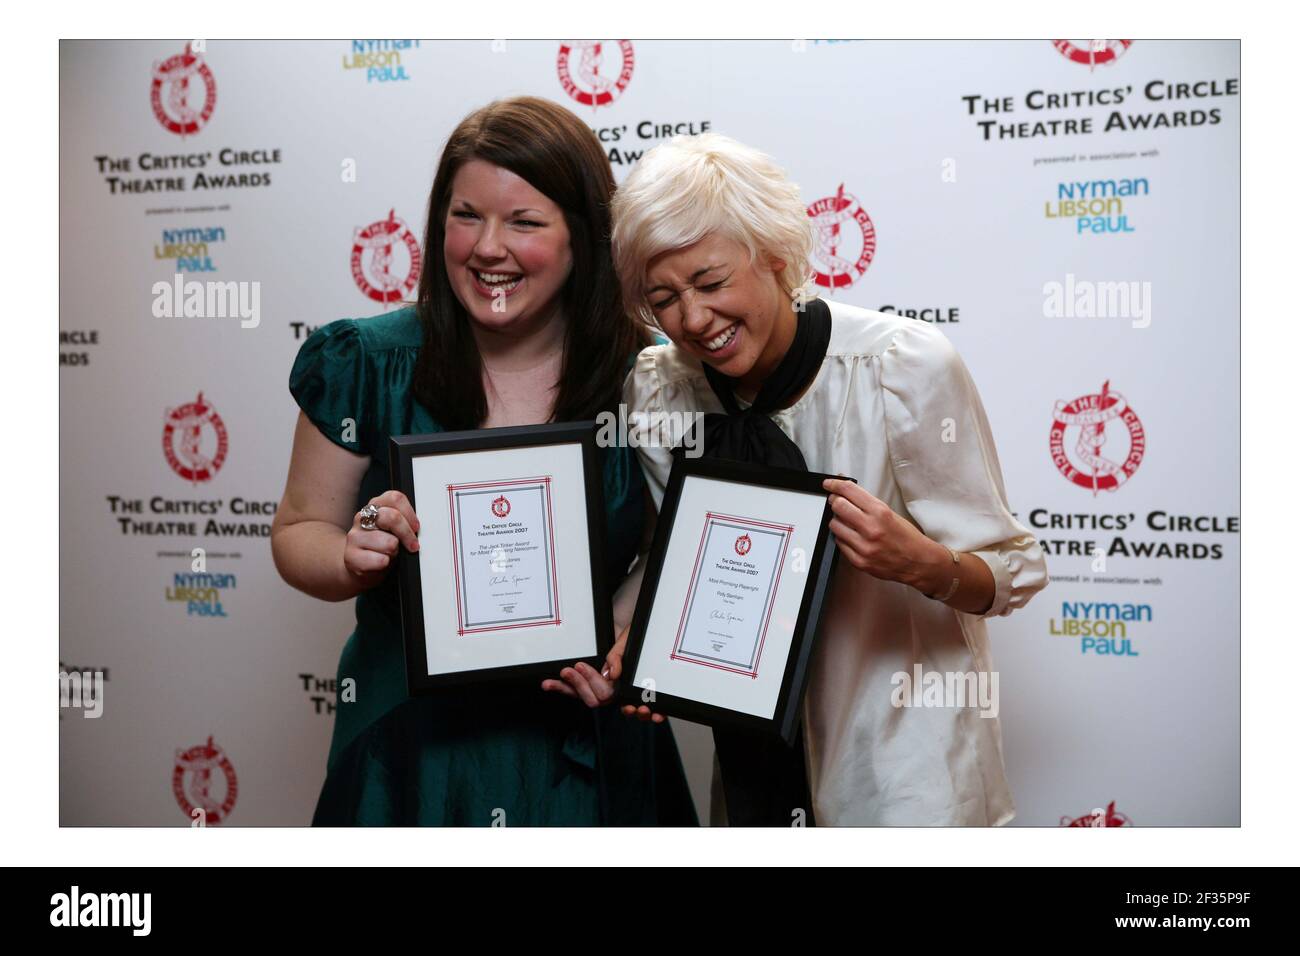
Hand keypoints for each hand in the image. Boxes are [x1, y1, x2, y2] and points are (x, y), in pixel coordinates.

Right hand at [343, 489, 419, 583]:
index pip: (395, 498)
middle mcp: (362, 518)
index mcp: (374, 506)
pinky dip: (386, 564)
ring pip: (389, 542)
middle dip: (407, 534)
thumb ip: (401, 522)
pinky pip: (380, 560)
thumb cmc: (380, 546)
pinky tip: (381, 562)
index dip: (410, 513)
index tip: (416, 527)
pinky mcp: (351, 556)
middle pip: (392, 517)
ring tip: (390, 553)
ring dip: (395, 551)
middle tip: (413, 545)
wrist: (358, 566)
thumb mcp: (393, 529)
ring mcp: (355, 536)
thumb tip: (416, 527)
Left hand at [541, 624, 627, 707]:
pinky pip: (573, 691)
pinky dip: (561, 687)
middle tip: (567, 670)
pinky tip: (549, 684)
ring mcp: (596, 688)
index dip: (593, 680)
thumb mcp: (625, 643)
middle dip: (578, 684)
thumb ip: (618, 658)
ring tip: (551, 681)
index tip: (581, 665)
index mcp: (622, 683)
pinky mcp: (586, 684)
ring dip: (564, 688)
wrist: (626, 633)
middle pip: (593, 699)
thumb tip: (612, 674)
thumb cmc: (628, 639)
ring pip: (580, 696)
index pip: (607, 692)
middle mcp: (610, 690)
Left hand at [822, 477, 945, 591]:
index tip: (829, 484)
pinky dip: (843, 537)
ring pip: (834, 525)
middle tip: (837, 501)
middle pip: (837, 506)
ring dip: (838, 520)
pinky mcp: (859, 561)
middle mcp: (871, 529)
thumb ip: (867, 503)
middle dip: (835, 501)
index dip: (835, 484)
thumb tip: (845, 492)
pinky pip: (839, 543)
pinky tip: (852, 536)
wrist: (918, 563)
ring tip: (848, 522)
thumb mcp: (890, 513)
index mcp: (880, 512)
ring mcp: (864, 547)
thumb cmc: (906, 537)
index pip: (849, 491)